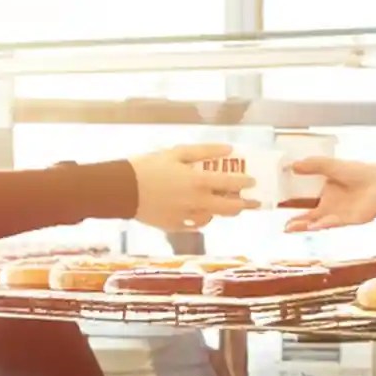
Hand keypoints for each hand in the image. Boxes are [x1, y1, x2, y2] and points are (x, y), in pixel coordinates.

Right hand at [128, 144, 258, 231]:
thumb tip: (228, 149)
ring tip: (227, 206)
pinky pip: (193, 225)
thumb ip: (205, 152)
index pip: (229, 183)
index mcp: (197, 182)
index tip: (253, 182)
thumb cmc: (149, 166)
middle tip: (253, 203)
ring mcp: (185, 216)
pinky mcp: (173, 226)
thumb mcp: (177, 152)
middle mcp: (195, 202)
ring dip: (222, 213)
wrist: (122, 189)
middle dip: (244, 205)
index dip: (244, 183)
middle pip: (227, 208)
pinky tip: (203, 214)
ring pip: (211, 218)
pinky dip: (201, 220)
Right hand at [284, 157, 375, 231]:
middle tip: (283, 226)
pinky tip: (312, 226)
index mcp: (326, 193)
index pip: (305, 201)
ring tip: (289, 229)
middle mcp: (331, 205)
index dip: (293, 205)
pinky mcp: (349, 220)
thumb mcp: (332, 166)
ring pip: (318, 223)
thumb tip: (292, 165)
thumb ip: (314, 165)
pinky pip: (332, 223)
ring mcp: (339, 214)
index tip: (278, 207)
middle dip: (297, 222)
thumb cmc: (360, 172)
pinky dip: (322, 224)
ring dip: (305, 226)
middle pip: (310, 216)